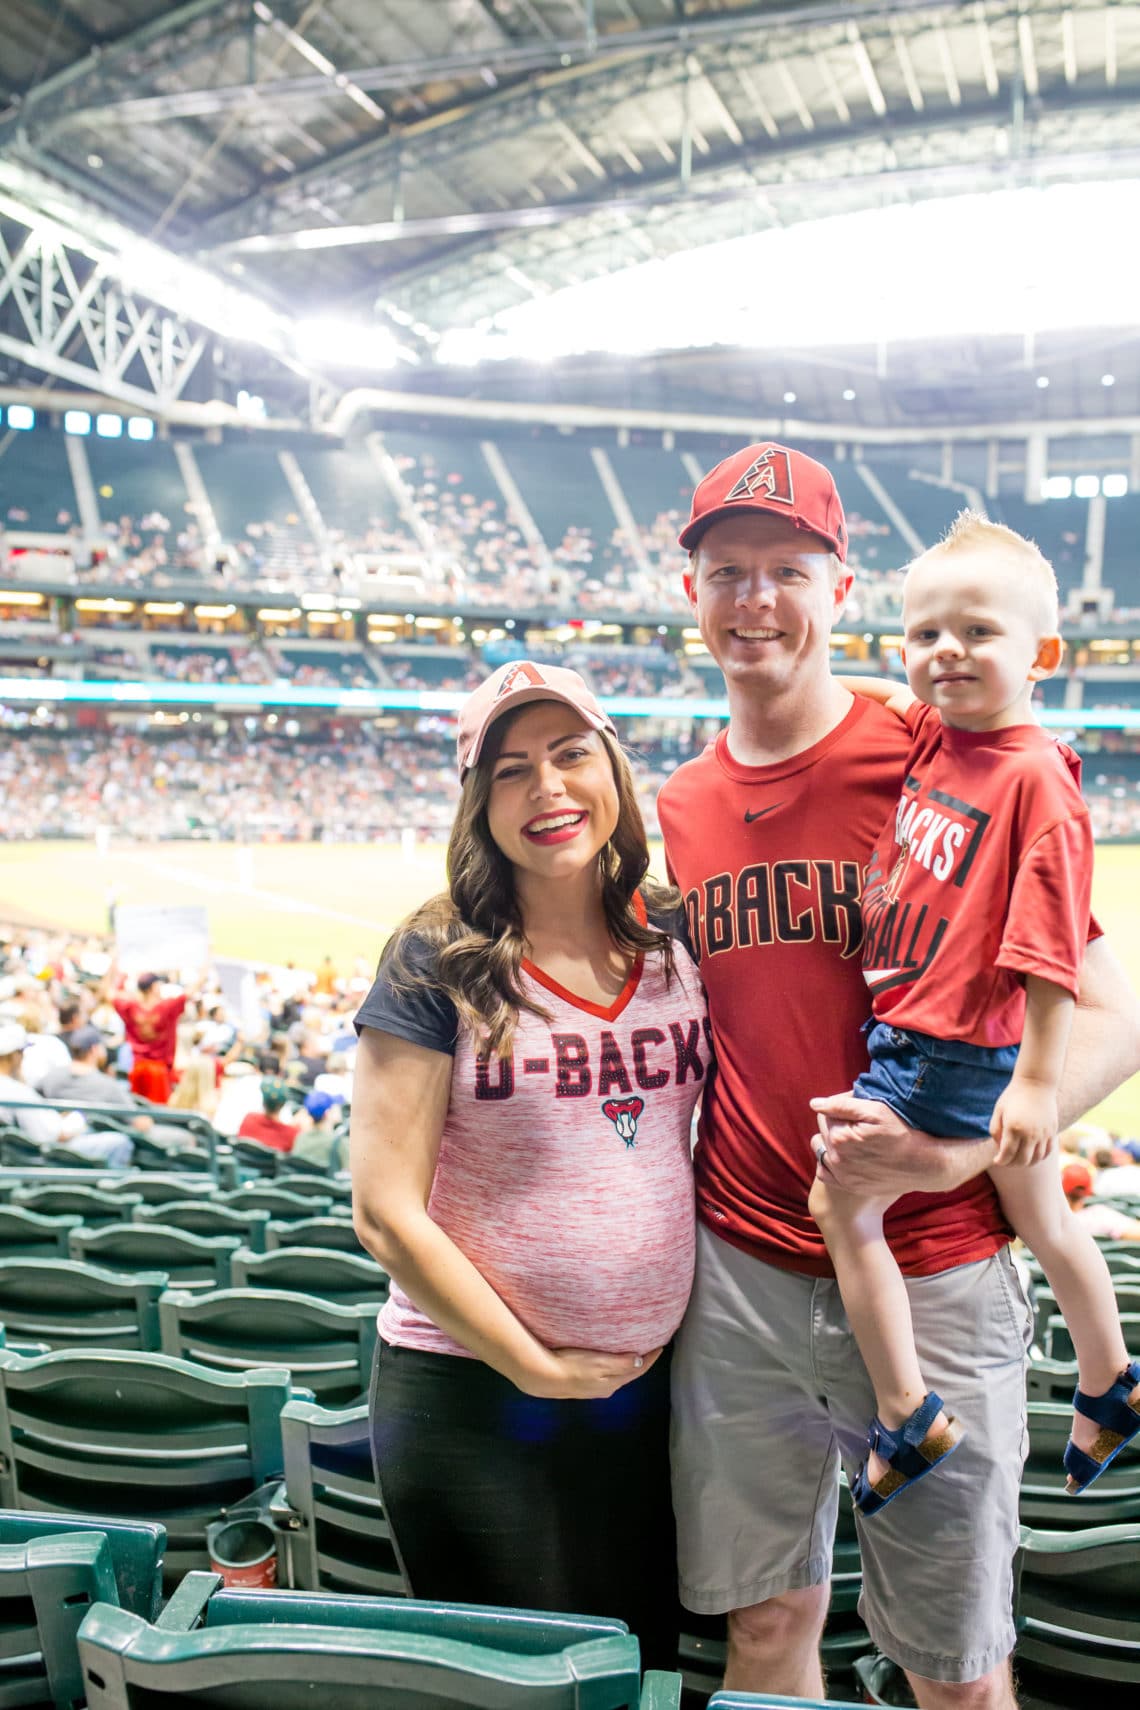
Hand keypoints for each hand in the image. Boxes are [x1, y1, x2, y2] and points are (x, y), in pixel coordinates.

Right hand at [514, 1346, 661, 1399]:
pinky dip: (614, 1368)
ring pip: (617, 1376)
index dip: (650, 1358)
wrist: (543, 1377)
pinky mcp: (582, 1384)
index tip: (661, 1346)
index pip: (637, 1370)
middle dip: (641, 1362)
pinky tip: (609, 1363)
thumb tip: (641, 1360)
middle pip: (629, 1374)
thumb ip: (620, 1363)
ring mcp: (593, 1388)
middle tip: (650, 1348)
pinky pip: (605, 1376)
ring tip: (633, 1353)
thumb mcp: (599, 1363)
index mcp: (612, 1383)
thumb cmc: (571, 1366)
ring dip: (627, 1366)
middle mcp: (605, 1388)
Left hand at [809, 1093, 994, 1194]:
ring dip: (829, 1142)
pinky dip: (828, 1163)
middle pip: (823, 1131)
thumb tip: (814, 1104)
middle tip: (860, 1124)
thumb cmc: (902, 1132)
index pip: (824, 1114)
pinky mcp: (849, 1185)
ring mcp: (842, 1175)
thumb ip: (842, 1105)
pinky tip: (843, 1157)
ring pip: (820, 1150)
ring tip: (850, 1139)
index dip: (841, 1108)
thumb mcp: (876, 1111)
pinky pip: (824, 1173)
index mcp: (840, 1136)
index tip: (859, 1109)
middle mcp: (837, 1158)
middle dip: (836, 1123)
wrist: (923, 1164)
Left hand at [989, 1079, 1057, 1166]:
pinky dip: (1039, 1157)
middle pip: (1022, 1160)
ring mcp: (1043, 1134)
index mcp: (1014, 1128)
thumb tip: (999, 1148)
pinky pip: (1047, 1151)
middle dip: (1012, 1164)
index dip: (1001, 1161)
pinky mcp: (1052, 1131)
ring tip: (1018, 1159)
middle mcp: (1030, 1134)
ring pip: (1036, 1159)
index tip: (996, 1160)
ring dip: (1026, 1163)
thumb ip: (995, 1131)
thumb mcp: (998, 1111)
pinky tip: (1031, 1155)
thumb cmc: (1013, 1096)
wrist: (1036, 1083)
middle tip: (1006, 1161)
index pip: (1007, 1154)